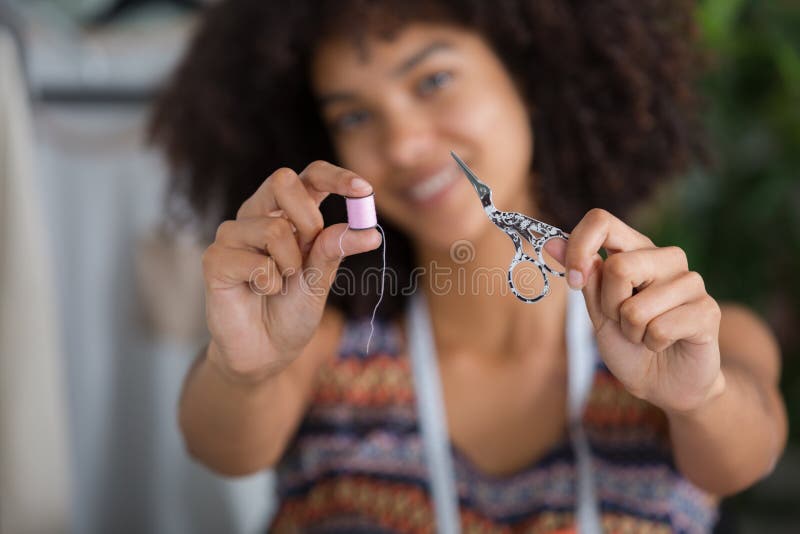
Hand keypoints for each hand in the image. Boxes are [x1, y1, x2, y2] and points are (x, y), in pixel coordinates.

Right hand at [201, 161, 381, 381]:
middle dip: (308, 220)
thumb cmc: (292, 312)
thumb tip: (370, 232)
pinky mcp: (216, 258)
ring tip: (281, 285)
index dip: (337, 176)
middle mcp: (259, 216)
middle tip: (308, 256)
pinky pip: (253, 261)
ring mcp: (234, 235)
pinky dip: (268, 283)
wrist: (265, 352)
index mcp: (290, 214)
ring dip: (290, 265)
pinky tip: (259, 292)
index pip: (310, 176)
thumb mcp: (321, 281)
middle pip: (282, 181)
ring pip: (273, 229)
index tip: (364, 190)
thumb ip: (335, 251)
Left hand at [552, 209, 724, 413]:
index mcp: (635, 249)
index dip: (579, 247)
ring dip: (630, 330)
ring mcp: (691, 282)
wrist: (663, 383)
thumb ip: (583, 277)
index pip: (602, 221)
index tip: (574, 281)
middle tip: (622, 320)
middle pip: (618, 266)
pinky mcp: (708, 310)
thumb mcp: (597, 311)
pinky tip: (663, 344)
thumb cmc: (629, 344)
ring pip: (635, 306)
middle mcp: (666, 258)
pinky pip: (659, 328)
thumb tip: (550, 244)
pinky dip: (651, 344)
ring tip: (644, 334)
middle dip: (609, 306)